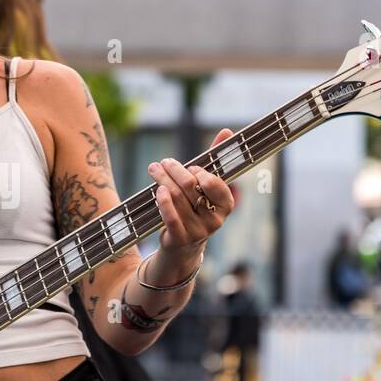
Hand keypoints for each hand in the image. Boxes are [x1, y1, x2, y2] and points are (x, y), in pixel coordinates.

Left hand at [147, 128, 236, 256]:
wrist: (183, 248)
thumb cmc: (196, 209)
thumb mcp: (207, 188)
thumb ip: (216, 161)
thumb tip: (227, 131)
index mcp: (226, 206)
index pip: (215, 184)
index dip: (201, 173)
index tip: (191, 166)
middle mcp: (215, 220)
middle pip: (191, 186)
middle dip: (175, 170)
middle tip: (163, 162)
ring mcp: (198, 231)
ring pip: (176, 198)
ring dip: (162, 180)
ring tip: (154, 169)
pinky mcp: (180, 239)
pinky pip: (170, 217)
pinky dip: (162, 201)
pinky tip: (157, 190)